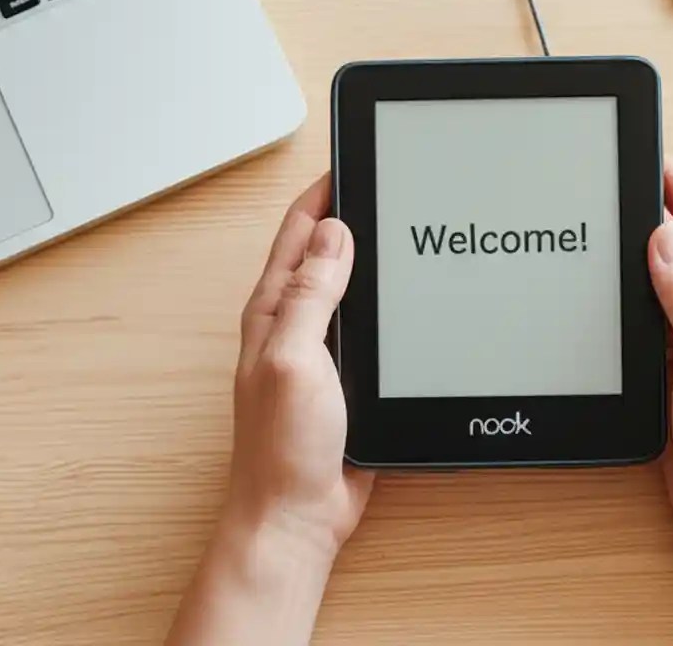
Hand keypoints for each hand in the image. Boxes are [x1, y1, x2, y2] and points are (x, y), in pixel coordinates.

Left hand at [167, 174, 370, 645]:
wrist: (296, 515)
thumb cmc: (282, 448)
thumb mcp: (293, 358)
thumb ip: (311, 296)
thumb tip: (333, 236)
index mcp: (273, 312)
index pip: (300, 232)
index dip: (325, 191)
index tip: (354, 157)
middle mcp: (293, 325)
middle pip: (324, 251)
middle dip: (350, 212)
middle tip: (382, 178)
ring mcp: (320, 351)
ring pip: (348, 286)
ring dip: (367, 256)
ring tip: (393, 222)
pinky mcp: (346, 379)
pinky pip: (365, 325)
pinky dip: (381, 303)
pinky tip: (399, 297)